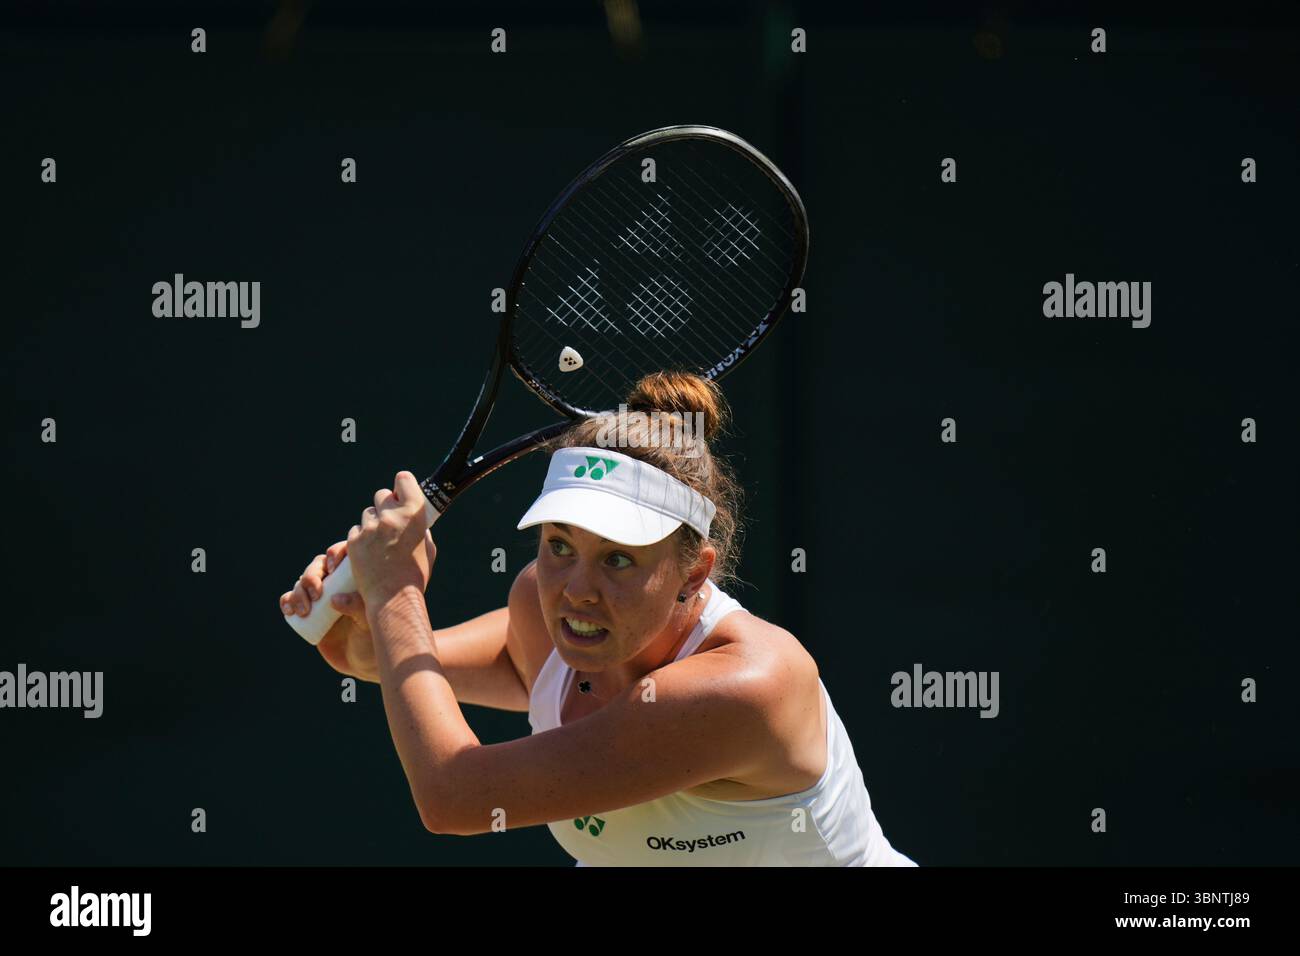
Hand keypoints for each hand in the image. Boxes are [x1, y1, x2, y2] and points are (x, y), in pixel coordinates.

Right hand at [280, 542, 377, 678]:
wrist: (364, 662)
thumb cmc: (376, 638)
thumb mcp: (372, 621)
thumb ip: (358, 608)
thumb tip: (335, 599)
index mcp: (357, 577)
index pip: (344, 554)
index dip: (335, 553)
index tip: (334, 567)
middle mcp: (337, 583)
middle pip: (318, 565)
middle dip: (312, 575)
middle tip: (317, 594)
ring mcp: (321, 597)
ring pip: (303, 582)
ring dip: (298, 591)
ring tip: (305, 610)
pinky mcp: (309, 612)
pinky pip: (291, 600)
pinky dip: (287, 601)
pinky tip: (289, 610)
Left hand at [345, 471, 436, 607]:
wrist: (394, 599)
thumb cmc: (416, 576)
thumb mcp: (428, 549)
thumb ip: (422, 530)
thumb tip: (417, 522)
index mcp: (414, 514)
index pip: (403, 479)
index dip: (402, 485)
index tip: (401, 492)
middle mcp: (391, 516)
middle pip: (382, 495)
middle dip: (385, 506)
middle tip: (390, 522)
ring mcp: (370, 528)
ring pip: (367, 514)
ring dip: (372, 524)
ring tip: (380, 545)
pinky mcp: (354, 541)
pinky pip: (355, 531)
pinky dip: (360, 539)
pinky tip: (369, 553)